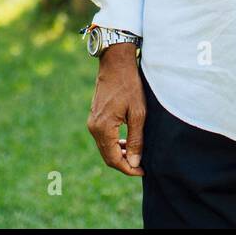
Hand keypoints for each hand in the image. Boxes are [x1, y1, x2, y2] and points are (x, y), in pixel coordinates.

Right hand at [86, 43, 144, 176]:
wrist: (115, 63)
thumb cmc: (129, 85)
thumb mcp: (138, 112)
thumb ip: (136, 139)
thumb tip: (134, 163)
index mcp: (103, 128)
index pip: (114, 159)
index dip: (128, 169)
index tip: (143, 171)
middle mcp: (94, 127)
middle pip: (107, 156)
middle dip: (124, 164)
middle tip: (141, 166)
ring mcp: (92, 122)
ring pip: (105, 148)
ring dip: (120, 154)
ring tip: (137, 154)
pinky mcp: (95, 117)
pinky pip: (103, 138)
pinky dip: (115, 144)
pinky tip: (128, 142)